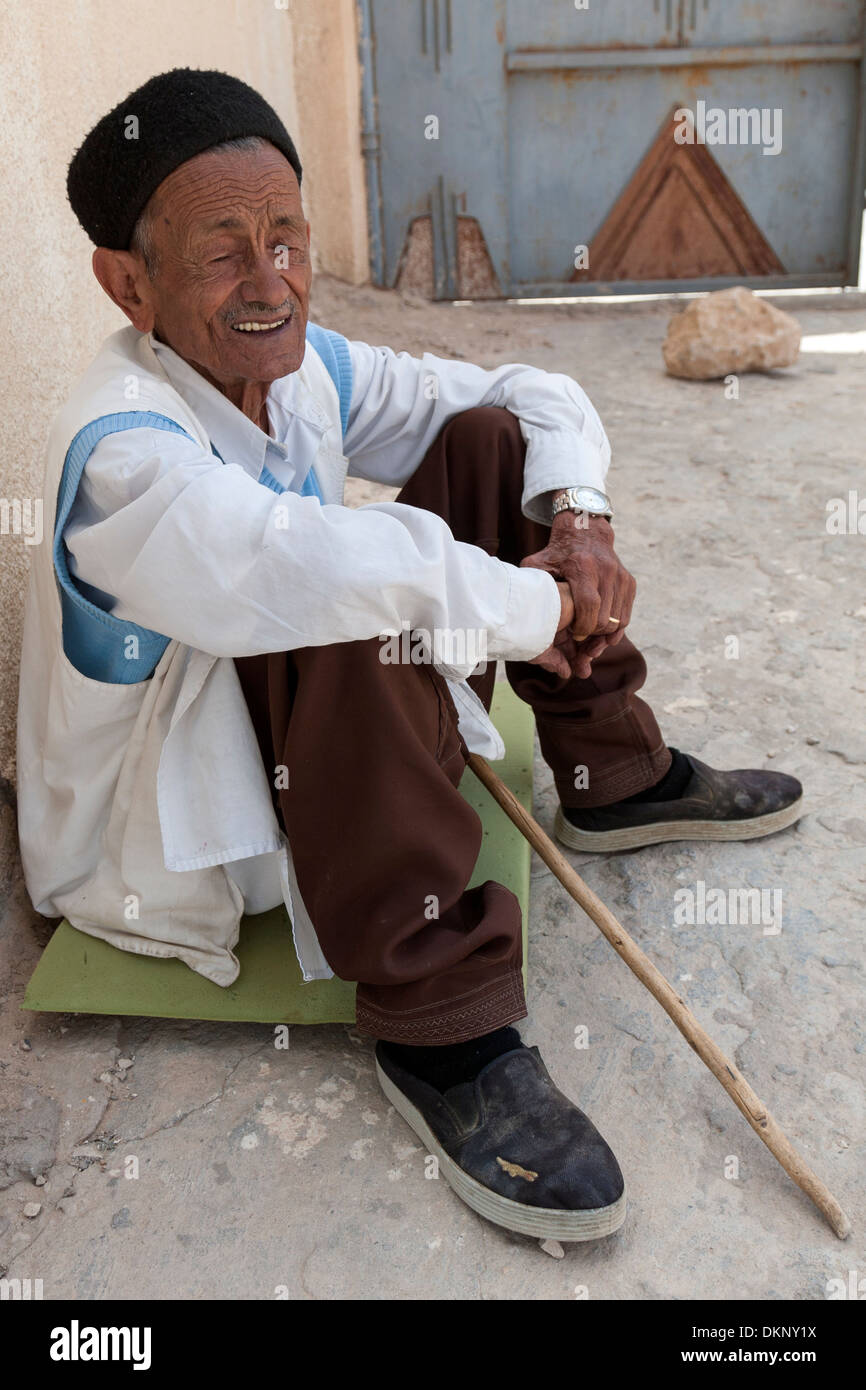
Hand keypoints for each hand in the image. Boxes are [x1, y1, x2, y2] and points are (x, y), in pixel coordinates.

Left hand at [522, 510, 635, 677]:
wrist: (585, 532)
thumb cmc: (556, 553)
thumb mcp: (538, 563)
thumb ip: (530, 581)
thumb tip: (520, 605)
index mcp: (583, 566)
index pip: (589, 605)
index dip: (582, 627)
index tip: (573, 636)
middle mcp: (606, 570)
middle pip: (604, 617)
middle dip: (592, 636)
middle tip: (579, 644)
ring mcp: (620, 576)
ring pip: (618, 620)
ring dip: (604, 636)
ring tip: (589, 642)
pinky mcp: (629, 582)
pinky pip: (626, 615)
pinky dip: (615, 629)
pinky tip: (601, 635)